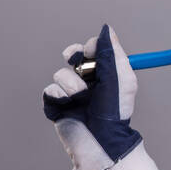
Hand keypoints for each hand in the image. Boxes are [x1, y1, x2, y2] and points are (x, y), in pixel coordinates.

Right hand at [43, 24, 142, 169]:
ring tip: (81, 95)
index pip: (94, 50)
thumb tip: (106, 28)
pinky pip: (50, 90)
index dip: (91, 46)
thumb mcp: (120, 77)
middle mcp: (89, 83)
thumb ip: (111, 52)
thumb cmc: (116, 112)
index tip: (93, 49)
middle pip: (74, 55)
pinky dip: (59, 94)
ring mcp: (72, 96)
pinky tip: (69, 103)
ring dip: (71, 82)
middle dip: (74, 54)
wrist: (102, 141)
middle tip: (76, 58)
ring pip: (61, 73)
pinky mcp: (56, 107)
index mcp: (106, 75)